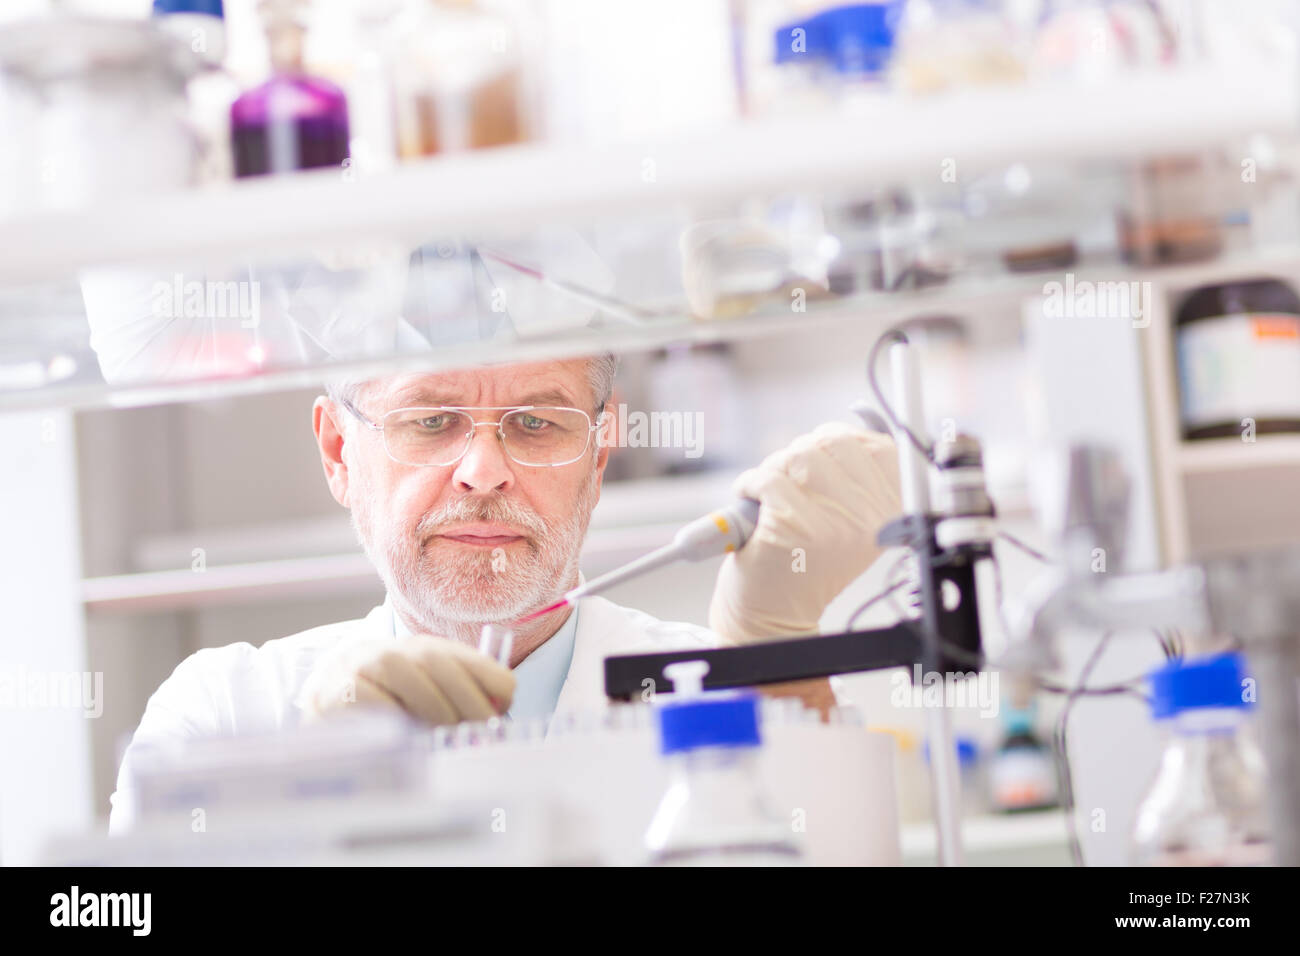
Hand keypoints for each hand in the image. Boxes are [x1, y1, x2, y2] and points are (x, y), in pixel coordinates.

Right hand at [298, 634, 515, 725]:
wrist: (327, 699)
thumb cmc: (390, 705)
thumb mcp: (428, 698)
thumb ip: (460, 699)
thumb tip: (497, 711)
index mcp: (422, 649)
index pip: (460, 654)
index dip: (487, 672)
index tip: (508, 699)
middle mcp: (394, 651)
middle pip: (435, 661)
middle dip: (466, 695)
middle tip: (482, 726)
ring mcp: (363, 666)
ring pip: (405, 674)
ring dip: (434, 706)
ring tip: (449, 733)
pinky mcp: (338, 689)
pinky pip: (372, 698)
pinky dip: (396, 716)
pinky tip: (410, 734)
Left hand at [709, 422, 900, 642]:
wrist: (776, 613)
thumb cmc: (808, 559)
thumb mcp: (848, 516)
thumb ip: (858, 471)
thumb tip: (860, 412)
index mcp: (892, 510)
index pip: (871, 444)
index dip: (835, 443)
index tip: (819, 462)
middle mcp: (870, 517)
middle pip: (829, 444)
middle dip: (798, 456)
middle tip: (788, 485)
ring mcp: (833, 522)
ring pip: (796, 457)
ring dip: (772, 470)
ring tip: (769, 499)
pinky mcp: (793, 526)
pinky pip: (766, 479)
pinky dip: (749, 485)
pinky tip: (752, 505)